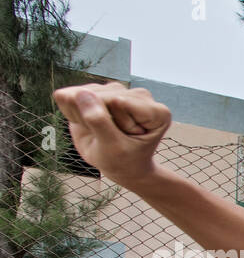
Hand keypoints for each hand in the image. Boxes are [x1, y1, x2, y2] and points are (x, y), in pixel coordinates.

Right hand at [52, 82, 170, 184]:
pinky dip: (74, 113)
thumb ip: (99, 122)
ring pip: (85, 93)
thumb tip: (81, 93)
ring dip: (84, 116)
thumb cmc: (122, 161)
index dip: (113, 125)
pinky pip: (73, 94)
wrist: (118, 166)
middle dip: (96, 121)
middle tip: (109, 139)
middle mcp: (140, 96)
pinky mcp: (99, 90)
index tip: (125, 141)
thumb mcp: (112, 148)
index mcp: (156, 111)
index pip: (118, 103)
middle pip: (102, 97)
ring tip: (99, 132)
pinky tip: (88, 125)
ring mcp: (119, 91)